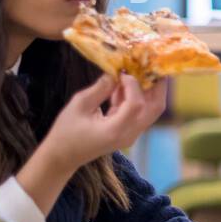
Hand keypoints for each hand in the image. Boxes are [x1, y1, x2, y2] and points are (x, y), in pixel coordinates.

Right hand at [17, 74, 167, 214]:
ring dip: (149, 89)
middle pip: (155, 107)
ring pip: (152, 110)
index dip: (133, 84)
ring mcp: (132, 135)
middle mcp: (130, 134)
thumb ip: (100, 88)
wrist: (64, 156)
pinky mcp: (130, 132)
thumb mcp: (79, 105)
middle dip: (156, 84)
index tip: (122, 72)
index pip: (137, 104)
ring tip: (137, 71)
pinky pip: (141, 112)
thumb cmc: (66, 131)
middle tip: (149, 65)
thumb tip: (116, 73)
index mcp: (116, 130)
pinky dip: (137, 96)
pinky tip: (123, 85)